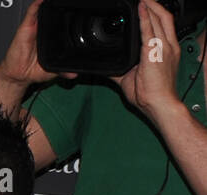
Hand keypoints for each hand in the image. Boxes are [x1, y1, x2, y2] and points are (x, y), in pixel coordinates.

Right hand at [0, 0, 65, 89]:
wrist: (16, 76)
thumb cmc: (30, 71)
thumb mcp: (51, 71)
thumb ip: (63, 70)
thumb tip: (74, 73)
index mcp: (50, 37)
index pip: (61, 22)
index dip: (68, 16)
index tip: (76, 10)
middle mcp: (42, 30)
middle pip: (52, 13)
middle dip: (59, 5)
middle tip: (69, 1)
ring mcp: (35, 27)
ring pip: (44, 9)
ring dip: (49, 3)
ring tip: (58, 0)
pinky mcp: (26, 27)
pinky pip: (32, 12)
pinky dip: (38, 4)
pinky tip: (43, 0)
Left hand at [113, 1, 181, 119]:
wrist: (159, 104)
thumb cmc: (150, 94)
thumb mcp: (130, 79)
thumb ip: (120, 70)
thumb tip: (106, 67)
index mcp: (166, 50)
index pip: (164, 25)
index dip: (156, 13)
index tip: (147, 7)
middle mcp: (168, 46)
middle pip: (164, 17)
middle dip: (154, 5)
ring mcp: (163, 48)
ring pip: (159, 19)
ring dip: (150, 7)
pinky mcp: (154, 53)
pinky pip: (149, 31)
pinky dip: (144, 19)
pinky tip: (140, 10)